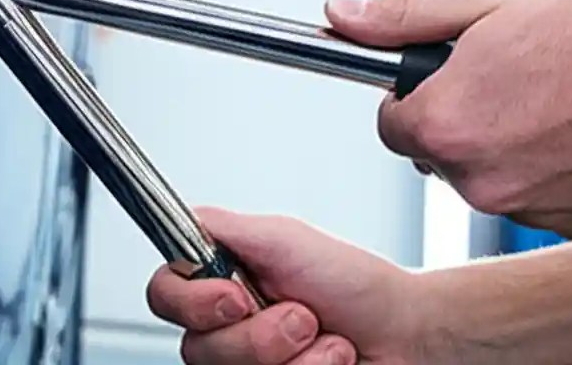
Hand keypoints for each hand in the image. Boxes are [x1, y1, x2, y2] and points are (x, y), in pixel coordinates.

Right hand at [147, 208, 436, 364]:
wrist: (408, 333)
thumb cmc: (354, 285)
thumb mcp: (283, 237)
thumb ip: (221, 227)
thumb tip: (180, 220)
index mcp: (217, 285)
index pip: (163, 296)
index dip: (194, 303)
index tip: (236, 295)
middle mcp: (226, 331)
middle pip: (197, 350)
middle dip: (260, 335)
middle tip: (303, 316)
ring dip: (293, 358)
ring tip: (324, 339)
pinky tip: (332, 362)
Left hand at [326, 0, 571, 235]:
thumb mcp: (489, 3)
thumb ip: (404, 18)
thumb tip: (342, 16)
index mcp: (443, 123)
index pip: (389, 123)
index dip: (414, 96)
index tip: (441, 76)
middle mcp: (476, 176)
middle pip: (435, 151)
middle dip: (456, 118)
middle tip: (506, 79)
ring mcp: (523, 206)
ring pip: (484, 174)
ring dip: (502, 143)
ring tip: (548, 99)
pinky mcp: (563, 222)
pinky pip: (530, 196)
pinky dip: (542, 168)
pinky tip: (570, 130)